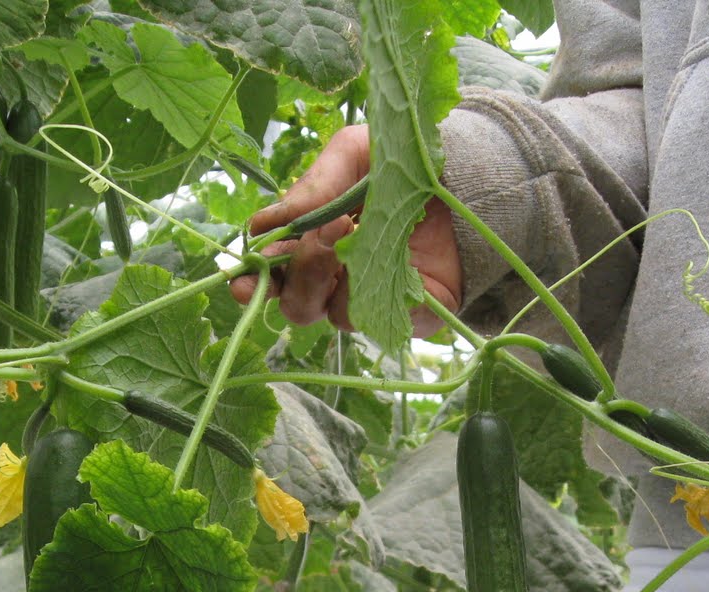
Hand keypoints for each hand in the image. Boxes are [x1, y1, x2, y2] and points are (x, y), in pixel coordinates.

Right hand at [228, 125, 463, 336]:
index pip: (272, 274)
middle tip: (322, 234)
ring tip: (352, 233)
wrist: (465, 173)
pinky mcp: (404, 314)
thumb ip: (312, 185)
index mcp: (312, 243)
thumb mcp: (352, 154)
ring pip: (328, 314)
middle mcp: (336, 278)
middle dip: (298, 274)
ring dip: (331, 276)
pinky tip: (384, 258)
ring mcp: (370, 298)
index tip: (243, 276)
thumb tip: (268, 224)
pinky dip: (367, 291)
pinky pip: (372, 320)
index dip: (252, 280)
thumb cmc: (402, 163)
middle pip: (295, 304)